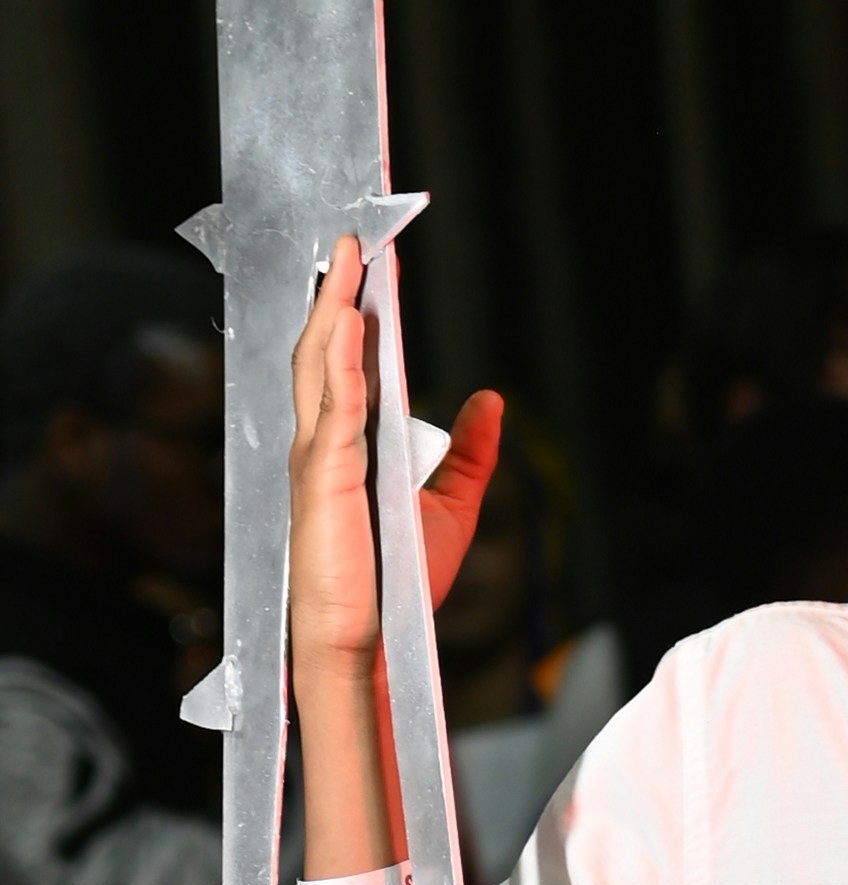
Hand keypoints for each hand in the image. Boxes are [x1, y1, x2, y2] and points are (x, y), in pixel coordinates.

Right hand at [291, 236, 502, 679]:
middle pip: (324, 352)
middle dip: (336, 295)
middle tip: (353, 244)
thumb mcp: (452, 506)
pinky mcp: (326, 475)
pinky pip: (332, 404)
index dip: (356, 316)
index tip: (369, 271)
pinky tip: (348, 320)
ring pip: (319, 364)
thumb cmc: (397, 584)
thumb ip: (471, 454)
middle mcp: (323, 444)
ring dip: (333, 308)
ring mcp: (318, 457)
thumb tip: (492, 400)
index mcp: (346, 449)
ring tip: (348, 259)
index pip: (348, 367)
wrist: (370, 640)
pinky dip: (339, 358)